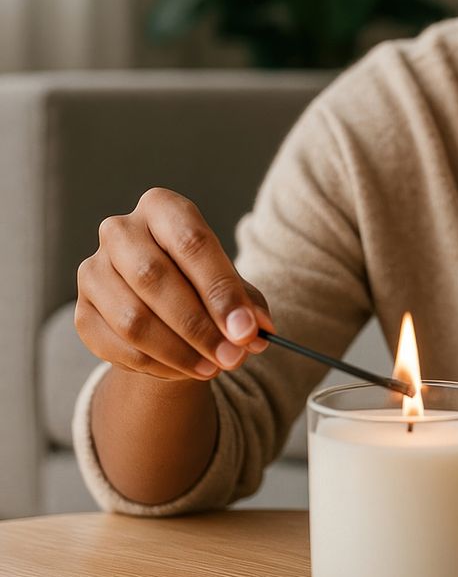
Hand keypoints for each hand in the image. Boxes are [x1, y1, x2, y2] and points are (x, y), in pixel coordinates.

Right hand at [75, 187, 273, 381]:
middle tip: (233, 357)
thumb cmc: (204, 283)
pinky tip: (184, 369)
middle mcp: (120, 231)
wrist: (164, 302)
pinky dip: (155, 365)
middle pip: (155, 278)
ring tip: (214, 367)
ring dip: (178, 352)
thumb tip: (256, 334)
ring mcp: (93, 270)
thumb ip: (247, 305)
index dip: (220, 291)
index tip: (246, 331)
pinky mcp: (82, 311)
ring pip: (132, 319)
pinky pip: (116, 346)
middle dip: (200, 327)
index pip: (192, 244)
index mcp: (163, 207)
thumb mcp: (232, 285)